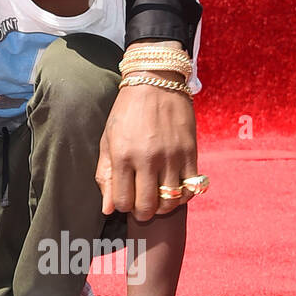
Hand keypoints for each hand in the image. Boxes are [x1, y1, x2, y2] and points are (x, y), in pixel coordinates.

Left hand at [97, 79, 196, 221]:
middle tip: (142, 207)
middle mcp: (147, 158)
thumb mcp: (108, 140)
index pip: (122, 201)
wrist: (155, 82)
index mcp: (122, 155)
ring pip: (170, 201)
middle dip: (142, 213)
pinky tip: (174, 189)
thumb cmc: (127, 112)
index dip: (122, 207)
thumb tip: (107, 209)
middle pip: (147, 206)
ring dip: (163, 207)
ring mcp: (171, 156)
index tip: (124, 199)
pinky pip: (191, 188)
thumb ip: (105, 175)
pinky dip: (183, 196)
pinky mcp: (190, 153)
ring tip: (157, 199)